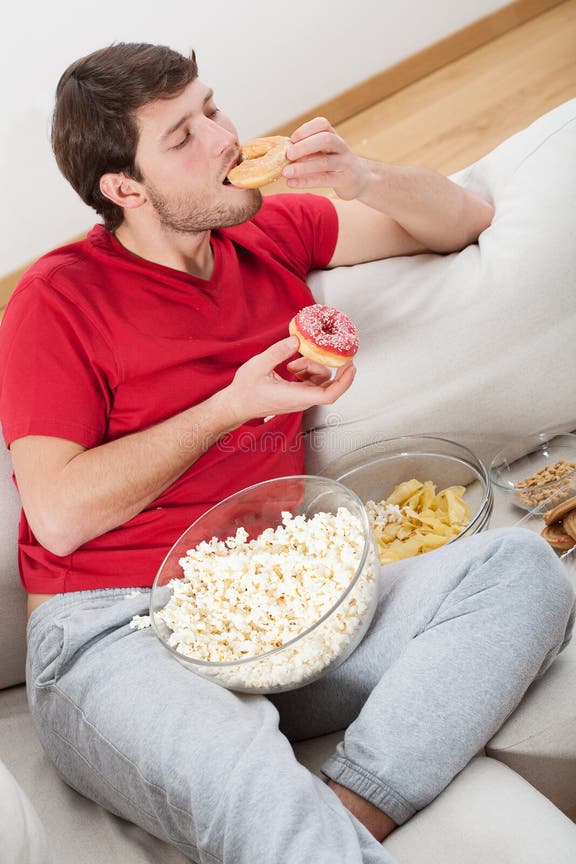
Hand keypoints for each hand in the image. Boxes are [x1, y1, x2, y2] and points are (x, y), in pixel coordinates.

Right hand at [225, 336, 355, 424]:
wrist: (236, 405)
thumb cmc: (246, 391)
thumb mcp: (258, 366)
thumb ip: (278, 352)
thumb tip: (296, 341)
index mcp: (296, 397)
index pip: (329, 395)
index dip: (344, 382)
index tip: (350, 366)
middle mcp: (301, 400)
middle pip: (327, 384)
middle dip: (326, 366)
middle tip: (327, 351)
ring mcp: (300, 399)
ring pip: (319, 381)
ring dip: (312, 367)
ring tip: (292, 362)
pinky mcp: (296, 395)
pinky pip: (310, 382)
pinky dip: (306, 371)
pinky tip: (291, 367)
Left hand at [283, 117, 369, 199]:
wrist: (359, 179)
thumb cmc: (333, 163)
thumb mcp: (323, 151)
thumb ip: (306, 149)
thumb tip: (280, 151)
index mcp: (333, 135)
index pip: (322, 124)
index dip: (306, 129)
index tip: (292, 139)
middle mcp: (340, 147)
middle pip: (326, 140)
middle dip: (305, 146)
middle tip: (288, 154)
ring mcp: (344, 163)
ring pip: (324, 162)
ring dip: (303, 167)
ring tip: (285, 172)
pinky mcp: (344, 180)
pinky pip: (324, 180)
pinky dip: (306, 181)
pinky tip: (292, 183)